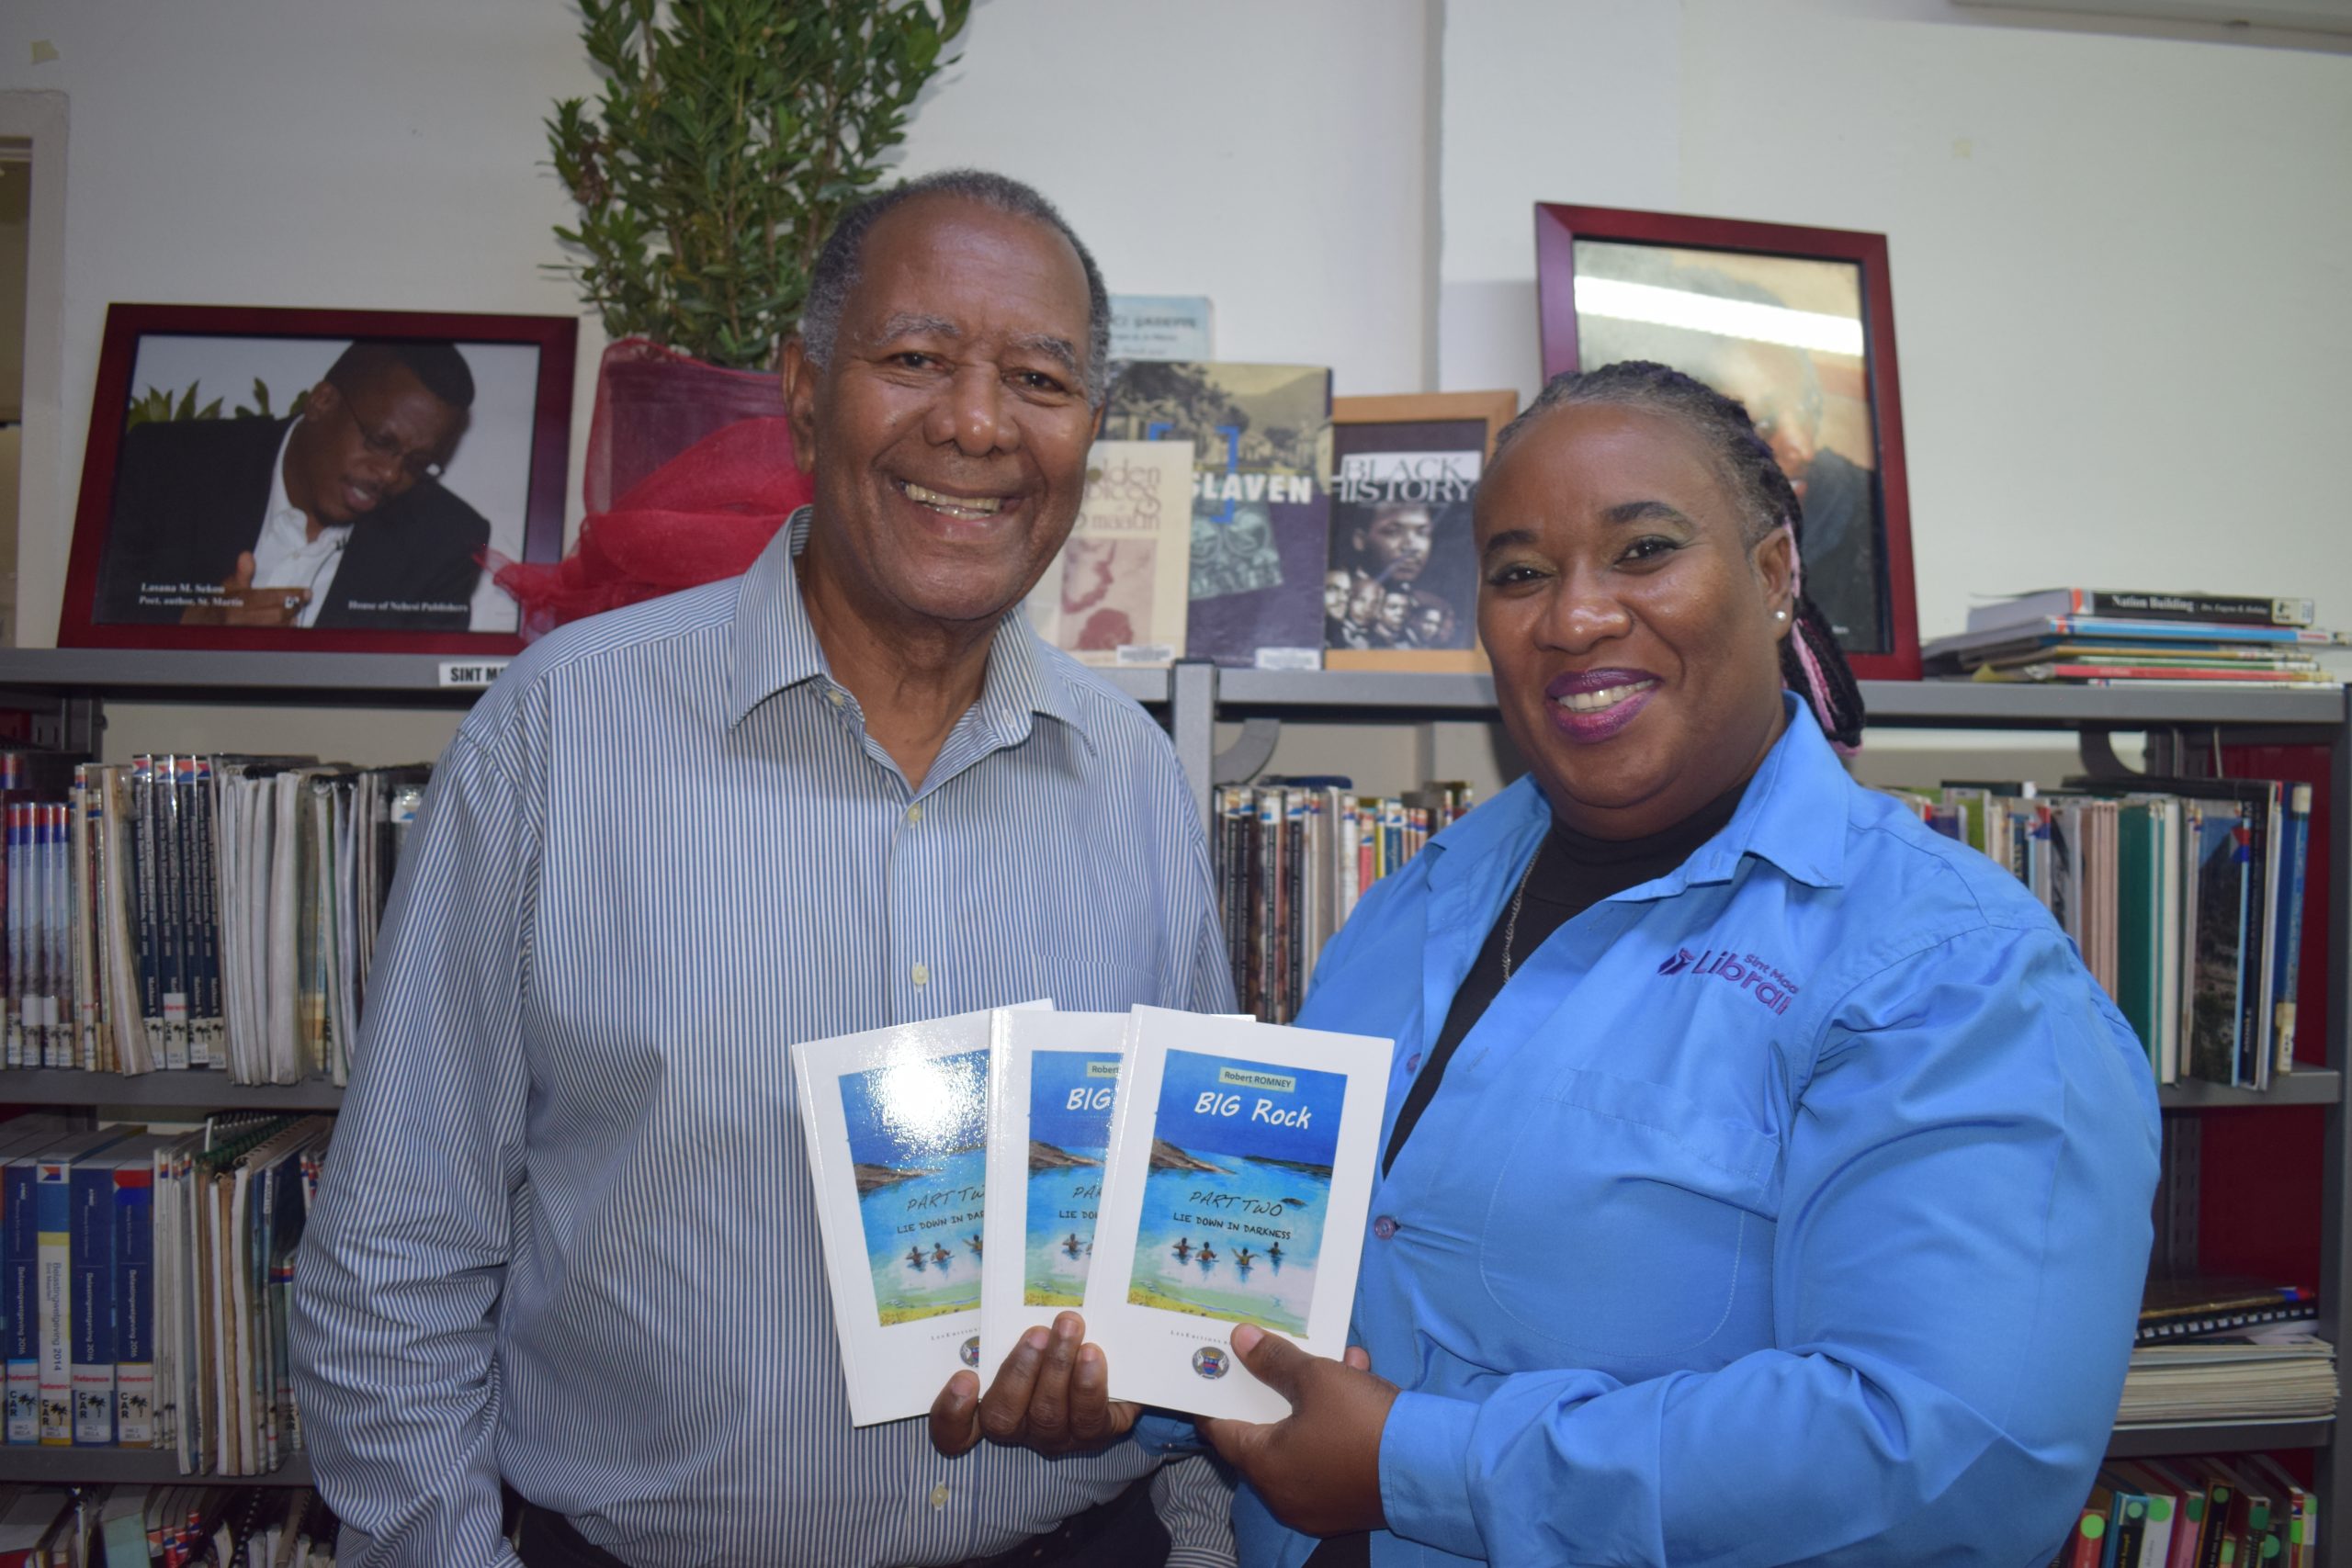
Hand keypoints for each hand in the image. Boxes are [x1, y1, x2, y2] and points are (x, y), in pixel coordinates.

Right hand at [180, 552, 308, 626]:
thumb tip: (247, 555)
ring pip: (274, 628)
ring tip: (296, 614)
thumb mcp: (228, 586)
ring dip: (289, 621)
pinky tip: (289, 626)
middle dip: (292, 607)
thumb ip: (241, 573)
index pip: (268, 596)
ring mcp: (244, 633)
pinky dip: (282, 631)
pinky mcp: (249, 642)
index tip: (306, 592)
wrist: (201, 626)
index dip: (290, 594)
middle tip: (303, 600)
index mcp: (236, 601)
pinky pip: (270, 638)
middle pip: (275, 615)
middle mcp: (239, 619)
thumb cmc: (218, 603)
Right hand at [929, 1311, 1140, 1456]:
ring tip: (1069, 1327)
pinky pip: (1088, 1417)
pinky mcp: (1093, 1434)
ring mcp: (1053, 1437)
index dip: (951, 1414)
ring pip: (1046, 1414)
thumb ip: (1010, 1324)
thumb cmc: (1057, 1345)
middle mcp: (1017, 1429)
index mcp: (990, 1407)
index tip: (964, 1379)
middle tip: (1036, 1333)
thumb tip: (1004, 1287)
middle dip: (1019, 1373)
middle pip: (1002, 1417)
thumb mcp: (1031, 1335)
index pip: (954, 1432)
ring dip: (1058, 1367)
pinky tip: (1092, 1354)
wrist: (1115, 1373)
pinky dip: (1088, 1384)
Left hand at [1199, 1324, 1394, 1536]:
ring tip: (1337, 1361)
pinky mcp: (1347, 1503)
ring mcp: (1316, 1504)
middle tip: (1274, 1359)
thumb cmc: (1362, 1422)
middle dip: (1276, 1390)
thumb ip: (1274, 1359)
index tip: (1213, 1372)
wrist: (1432, 1468)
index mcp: (1265, 1467)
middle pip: (1265, 1434)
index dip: (1216, 1397)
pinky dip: (1336, 1424)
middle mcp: (1283, 1494)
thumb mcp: (1317, 1378)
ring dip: (1314, 1401)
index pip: (1221, 1430)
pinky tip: (1360, 1383)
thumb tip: (1240, 1339)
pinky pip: (1329, 1456)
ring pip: (1303, 1440)